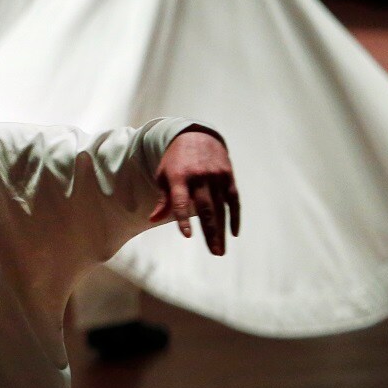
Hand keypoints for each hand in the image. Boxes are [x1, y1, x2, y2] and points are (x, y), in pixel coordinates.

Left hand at [150, 128, 239, 256]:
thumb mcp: (164, 174)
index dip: (183, 218)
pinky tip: (233, 232)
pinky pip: (234, 200)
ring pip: (221, 208)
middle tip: (215, 252)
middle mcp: (199, 177)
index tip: (187, 235)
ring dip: (222, 230)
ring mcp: (216, 176)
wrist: (196, 136)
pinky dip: (235, 217)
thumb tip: (153, 219)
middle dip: (210, 231)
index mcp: (178, 177)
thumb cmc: (175, 160)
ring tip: (220, 249)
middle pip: (205, 208)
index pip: (180, 201)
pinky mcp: (228, 176)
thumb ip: (163, 199)